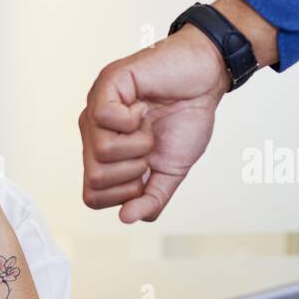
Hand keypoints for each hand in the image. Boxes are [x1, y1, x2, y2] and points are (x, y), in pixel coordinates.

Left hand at [79, 0, 277, 222]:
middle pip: (94, 179)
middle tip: (149, 146)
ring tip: (148, 124)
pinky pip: (104, 118)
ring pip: (101, 152)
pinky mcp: (106, 85)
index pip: (92, 196)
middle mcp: (92, 134)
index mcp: (103, 156)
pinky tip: (142, 106)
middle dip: (133, 171)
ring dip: (138, 145)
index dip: (123, 195)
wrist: (206, 79)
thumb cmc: (186, 119)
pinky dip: (132, 120)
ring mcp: (95, 109)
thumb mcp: (171, 170)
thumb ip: (151, 199)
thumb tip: (126, 219)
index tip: (147, 172)